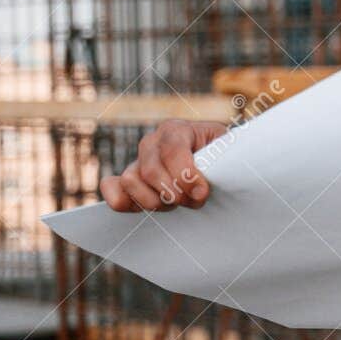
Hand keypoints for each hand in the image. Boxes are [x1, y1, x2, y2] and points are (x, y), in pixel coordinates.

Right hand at [98, 119, 228, 211]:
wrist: (217, 166)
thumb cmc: (224, 158)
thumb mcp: (229, 152)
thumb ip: (223, 157)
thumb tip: (210, 176)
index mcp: (177, 130)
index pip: (172, 150)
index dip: (185, 175)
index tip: (202, 193)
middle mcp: (152, 142)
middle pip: (151, 171)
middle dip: (174, 193)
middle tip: (194, 201)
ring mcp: (137, 161)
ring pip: (130, 180)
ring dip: (154, 200)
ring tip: (176, 203)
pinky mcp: (128, 180)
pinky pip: (111, 187)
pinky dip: (121, 200)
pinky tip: (144, 209)